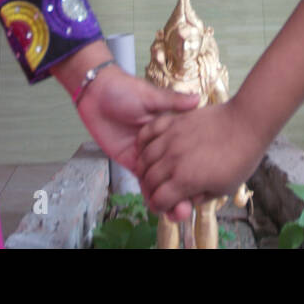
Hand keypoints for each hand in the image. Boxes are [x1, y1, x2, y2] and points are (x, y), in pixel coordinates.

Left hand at [74, 68, 200, 211]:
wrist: (96, 93)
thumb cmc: (125, 90)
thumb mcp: (151, 96)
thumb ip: (173, 102)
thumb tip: (197, 98)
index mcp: (169, 129)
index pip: (186, 153)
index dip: (196, 168)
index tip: (207, 182)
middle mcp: (160, 146)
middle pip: (175, 172)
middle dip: (183, 191)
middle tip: (189, 207)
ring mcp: (145, 155)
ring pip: (160, 181)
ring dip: (168, 198)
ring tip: (178, 213)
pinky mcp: (129, 161)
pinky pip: (141, 181)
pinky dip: (150, 194)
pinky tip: (159, 207)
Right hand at [135, 98, 268, 219]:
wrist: (246, 123)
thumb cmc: (240, 159)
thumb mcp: (223, 188)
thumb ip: (200, 197)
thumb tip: (185, 201)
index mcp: (185, 180)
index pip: (158, 200)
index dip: (159, 207)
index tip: (165, 206)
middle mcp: (173, 160)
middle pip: (148, 180)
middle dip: (150, 190)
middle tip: (158, 190)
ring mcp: (171, 138)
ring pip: (144, 158)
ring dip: (144, 168)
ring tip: (152, 171)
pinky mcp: (174, 122)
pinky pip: (148, 132)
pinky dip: (143, 142)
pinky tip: (148, 148)